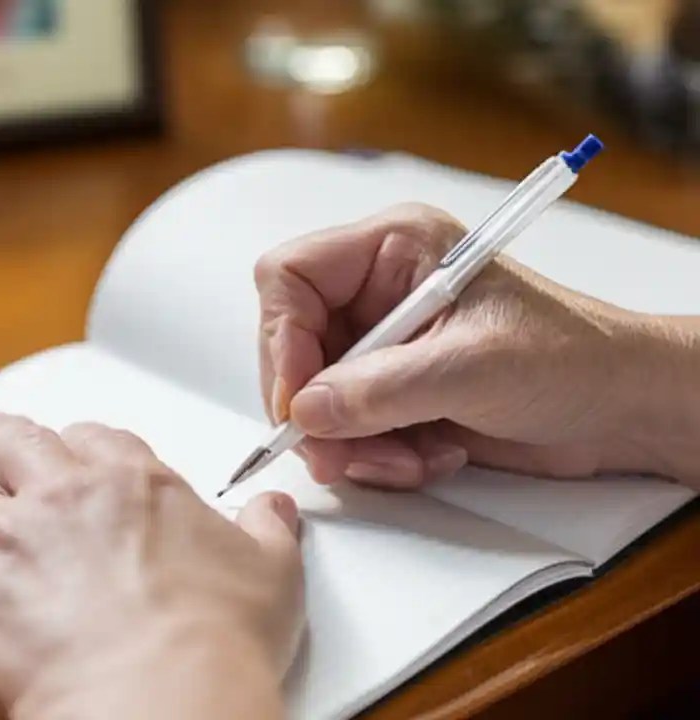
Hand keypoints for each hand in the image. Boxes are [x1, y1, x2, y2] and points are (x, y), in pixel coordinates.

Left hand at [0, 413, 303, 719]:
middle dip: (0, 438)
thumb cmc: (216, 640)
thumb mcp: (271, 575)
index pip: (94, 438)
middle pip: (13, 444)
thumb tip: (273, 508)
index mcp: (129, 482)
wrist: (161, 700)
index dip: (78, 442)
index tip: (75, 448)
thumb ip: (266, 530)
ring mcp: (0, 547)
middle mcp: (56, 498)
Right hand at [256, 202, 699, 487]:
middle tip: (339, 453)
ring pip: (316, 398)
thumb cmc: (571, 360)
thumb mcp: (472, 368)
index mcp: (393, 248)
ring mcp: (383, 344)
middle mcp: (377, 291)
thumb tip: (305, 410)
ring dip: (353, 442)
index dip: (282, 340)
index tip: (300, 402)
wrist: (624, 410)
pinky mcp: (393, 391)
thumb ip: (381, 389)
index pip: (290, 278)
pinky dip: (376, 455)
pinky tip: (429, 458)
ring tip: (408, 459)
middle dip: (318, 408)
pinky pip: (346, 429)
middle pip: (293, 345)